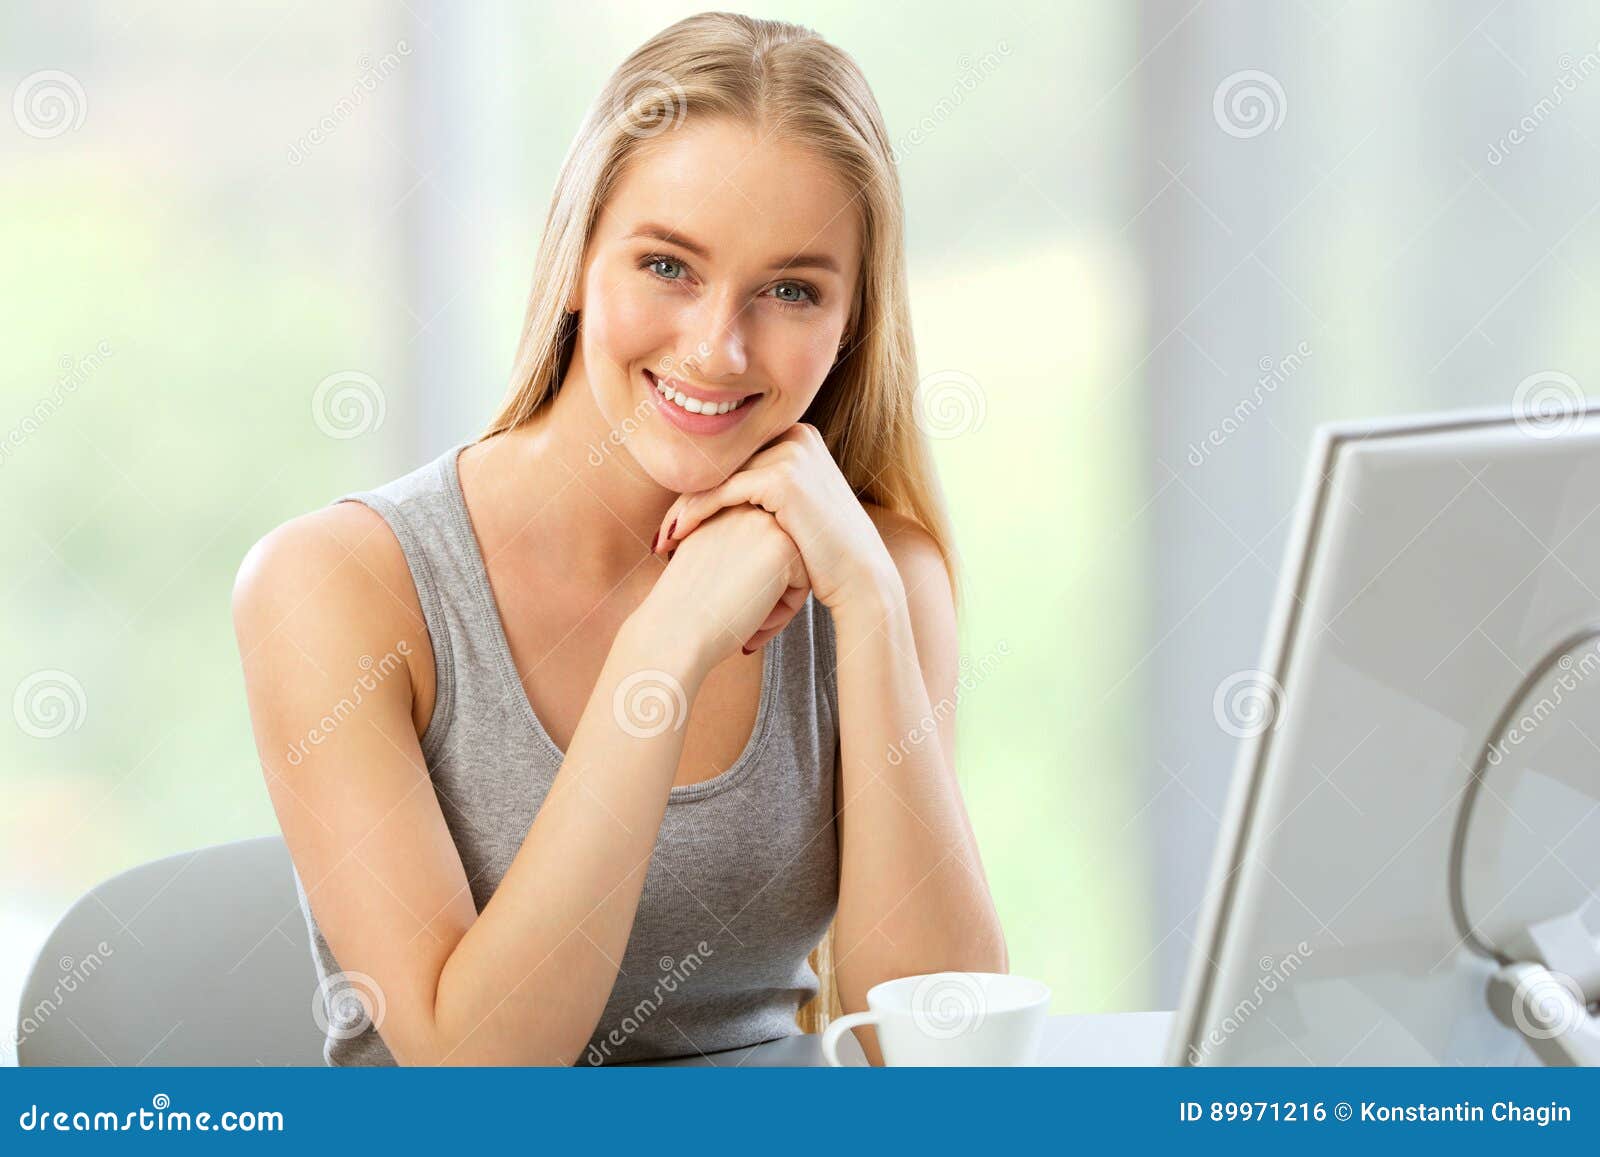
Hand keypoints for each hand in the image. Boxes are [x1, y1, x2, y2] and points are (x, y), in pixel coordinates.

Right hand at [640, 504, 808, 672]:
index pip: (753, 546)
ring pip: (791, 567)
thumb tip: (760, 566)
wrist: (673, 632)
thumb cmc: (680, 610)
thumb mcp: (701, 564)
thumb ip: (730, 552)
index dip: (745, 581)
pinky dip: (785, 611)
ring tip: (751, 626)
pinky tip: (757, 624)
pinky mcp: (782, 547)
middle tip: (747, 623)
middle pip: (775, 554)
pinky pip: (802, 582)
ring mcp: (763, 524)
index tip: (726, 608)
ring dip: (777, 602)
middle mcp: (741, 509)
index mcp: (716, 510)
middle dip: (766, 591)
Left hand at [654, 424, 894, 621]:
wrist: (860, 577)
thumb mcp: (795, 512)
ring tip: (661, 540)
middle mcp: (797, 435)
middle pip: (724, 465)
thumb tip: (728, 495)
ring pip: (718, 479)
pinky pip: (722, 493)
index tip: (674, 522)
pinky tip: (675, 538)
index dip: (702, 489)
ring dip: (683, 510)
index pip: (736, 459)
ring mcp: (791, 453)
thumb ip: (765, 493)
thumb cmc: (826, 553)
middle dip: (687, 498)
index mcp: (798, 437)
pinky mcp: (783, 476)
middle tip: (661, 534)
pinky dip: (694, 515)